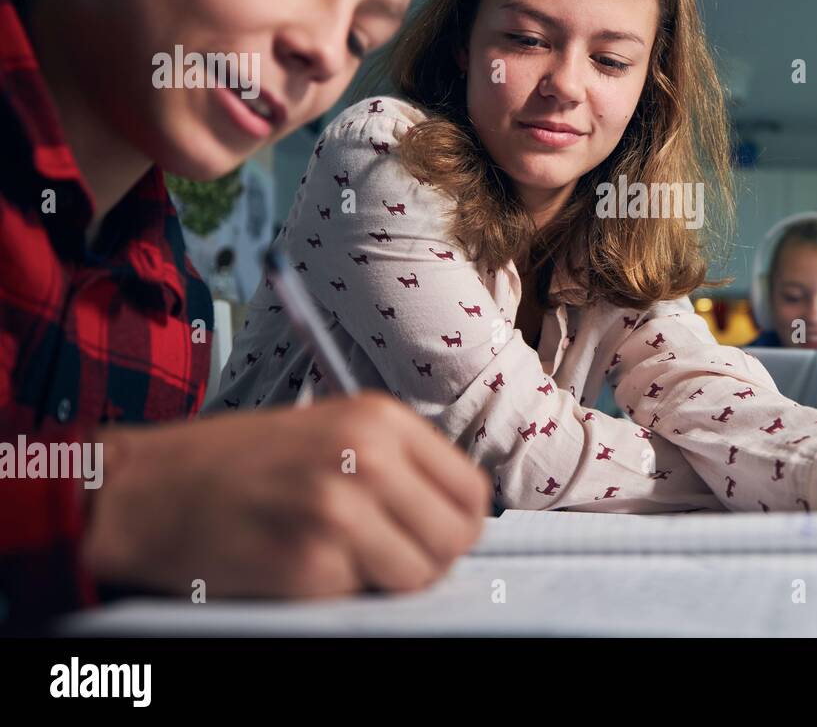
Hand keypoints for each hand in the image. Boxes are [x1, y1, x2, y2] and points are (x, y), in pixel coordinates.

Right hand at [83, 391, 490, 597]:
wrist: (146, 489)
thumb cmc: (235, 462)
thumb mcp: (331, 431)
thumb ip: (396, 462)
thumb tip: (452, 515)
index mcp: (382, 419)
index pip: (472, 489)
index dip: (457, 524)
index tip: (430, 535)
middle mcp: (370, 456)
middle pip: (455, 537)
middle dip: (429, 558)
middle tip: (387, 558)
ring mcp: (341, 509)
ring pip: (419, 576)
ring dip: (386, 580)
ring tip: (340, 559)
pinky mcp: (311, 562)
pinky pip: (359, 596)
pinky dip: (335, 591)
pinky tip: (297, 563)